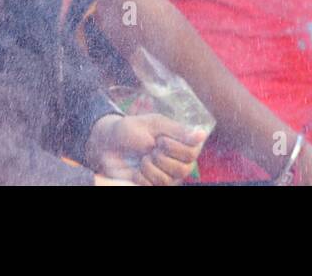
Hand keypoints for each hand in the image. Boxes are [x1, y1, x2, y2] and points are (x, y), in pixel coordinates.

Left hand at [86, 112, 206, 185]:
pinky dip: (141, 177)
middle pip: (182, 169)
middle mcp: (180, 162)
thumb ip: (178, 131)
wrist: (109, 145)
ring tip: (142, 158)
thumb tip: (202, 134)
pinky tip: (137, 170)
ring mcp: (169, 176)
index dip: (173, 147)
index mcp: (183, 143)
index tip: (159, 139)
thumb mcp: (154, 124)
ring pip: (167, 179)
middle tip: (150, 148)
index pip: (192, 152)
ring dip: (149, 166)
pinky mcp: (155, 186)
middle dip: (160, 157)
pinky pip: (153, 186)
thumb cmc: (132, 130)